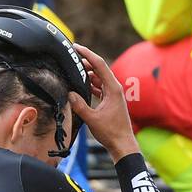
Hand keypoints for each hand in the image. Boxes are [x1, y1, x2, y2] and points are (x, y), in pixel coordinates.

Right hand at [69, 43, 137, 161]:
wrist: (122, 144)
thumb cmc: (111, 132)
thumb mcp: (92, 119)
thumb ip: (79, 105)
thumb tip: (69, 93)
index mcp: (113, 88)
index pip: (99, 64)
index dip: (87, 54)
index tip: (76, 47)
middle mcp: (115, 88)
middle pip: (99, 69)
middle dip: (85, 62)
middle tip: (70, 58)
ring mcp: (113, 94)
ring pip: (99, 78)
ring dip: (87, 74)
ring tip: (73, 71)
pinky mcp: (110, 100)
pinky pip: (99, 87)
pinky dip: (90, 84)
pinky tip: (81, 85)